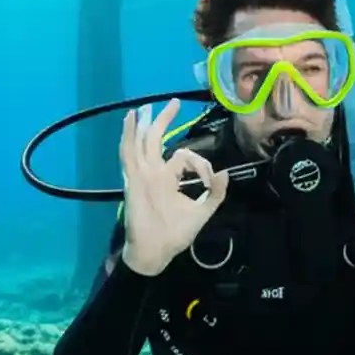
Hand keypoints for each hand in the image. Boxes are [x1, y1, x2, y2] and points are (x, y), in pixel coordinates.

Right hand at [118, 98, 228, 275]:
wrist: (155, 251)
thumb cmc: (176, 234)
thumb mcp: (202, 211)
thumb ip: (216, 193)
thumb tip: (226, 172)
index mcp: (168, 178)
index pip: (184, 157)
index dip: (201, 163)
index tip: (210, 179)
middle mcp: (154, 172)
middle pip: (157, 139)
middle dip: (164, 120)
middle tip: (174, 103)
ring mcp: (143, 174)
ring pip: (143, 142)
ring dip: (145, 123)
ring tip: (147, 106)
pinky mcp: (134, 180)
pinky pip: (129, 153)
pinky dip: (128, 136)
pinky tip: (131, 120)